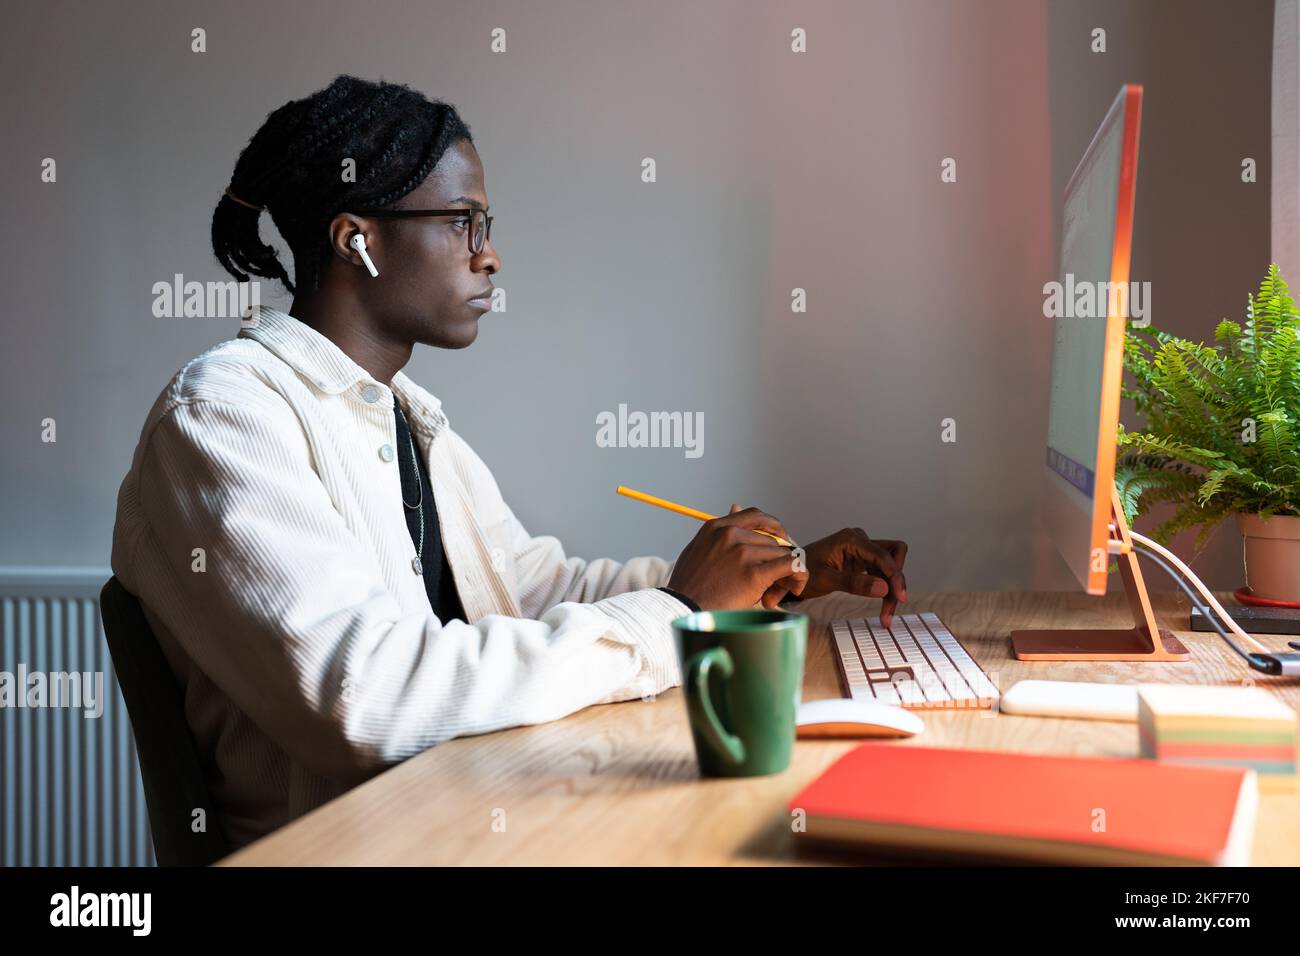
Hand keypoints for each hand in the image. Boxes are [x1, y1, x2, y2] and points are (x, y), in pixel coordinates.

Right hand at [668, 504, 808, 609]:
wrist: (684, 611)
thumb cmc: (689, 586)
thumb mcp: (699, 549)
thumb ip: (720, 530)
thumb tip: (735, 506)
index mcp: (716, 527)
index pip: (755, 516)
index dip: (772, 527)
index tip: (779, 541)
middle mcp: (730, 535)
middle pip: (771, 539)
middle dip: (777, 558)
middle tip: (777, 578)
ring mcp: (742, 552)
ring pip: (780, 554)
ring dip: (784, 572)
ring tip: (776, 592)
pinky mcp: (753, 573)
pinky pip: (789, 565)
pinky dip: (798, 574)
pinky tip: (796, 586)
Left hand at [777, 529, 907, 627]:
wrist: (791, 572)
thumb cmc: (803, 572)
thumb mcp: (826, 580)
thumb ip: (854, 583)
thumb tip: (883, 588)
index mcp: (851, 539)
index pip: (884, 556)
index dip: (895, 576)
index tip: (900, 598)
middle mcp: (860, 540)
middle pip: (892, 559)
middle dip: (895, 584)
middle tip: (889, 612)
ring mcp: (862, 549)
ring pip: (889, 568)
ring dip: (891, 590)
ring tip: (885, 616)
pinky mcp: (862, 560)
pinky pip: (881, 572)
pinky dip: (884, 589)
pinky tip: (882, 607)